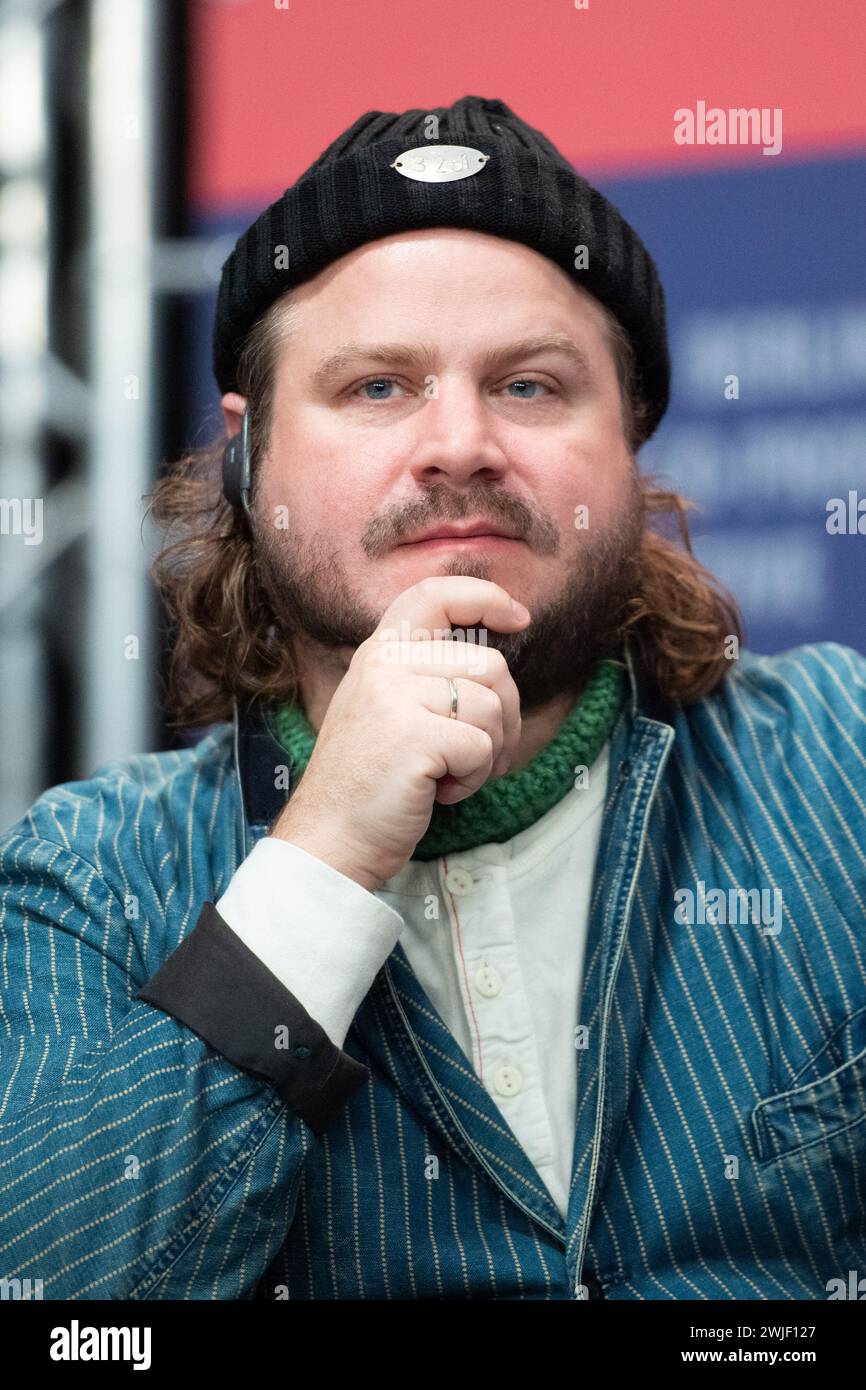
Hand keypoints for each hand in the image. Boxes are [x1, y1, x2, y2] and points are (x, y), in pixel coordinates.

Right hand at [271, 576, 529, 889]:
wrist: (329, 839)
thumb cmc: (369, 784)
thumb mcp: (387, 710)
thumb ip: (424, 677)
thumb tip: (496, 667)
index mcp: (379, 653)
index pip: (434, 595)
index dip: (486, 597)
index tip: (519, 618)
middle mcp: (384, 664)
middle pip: (490, 664)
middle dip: (504, 716)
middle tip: (478, 755)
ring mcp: (395, 697)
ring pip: (493, 706)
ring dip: (488, 752)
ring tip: (449, 774)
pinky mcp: (413, 736)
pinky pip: (482, 746)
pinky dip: (475, 778)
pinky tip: (440, 791)